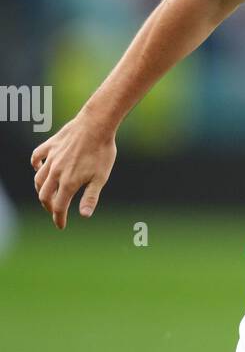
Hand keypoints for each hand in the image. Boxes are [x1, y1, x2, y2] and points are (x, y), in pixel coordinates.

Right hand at [31, 112, 116, 229]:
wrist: (96, 125)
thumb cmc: (102, 152)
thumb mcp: (100, 178)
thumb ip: (90, 197)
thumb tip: (84, 216)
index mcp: (68, 182)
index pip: (59, 207)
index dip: (58, 218)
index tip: (60, 226)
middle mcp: (56, 172)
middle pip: (44, 195)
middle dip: (48, 206)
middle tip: (55, 210)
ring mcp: (51, 158)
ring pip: (38, 178)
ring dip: (41, 189)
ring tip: (48, 194)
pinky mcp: (50, 145)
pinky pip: (36, 157)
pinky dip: (35, 165)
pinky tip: (38, 169)